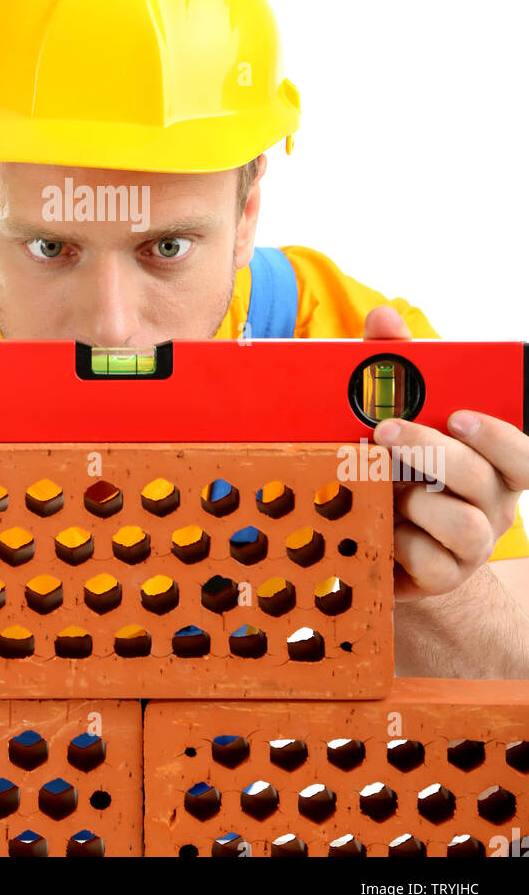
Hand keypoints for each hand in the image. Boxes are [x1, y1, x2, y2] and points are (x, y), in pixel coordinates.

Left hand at [363, 306, 526, 600]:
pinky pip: (429, 561)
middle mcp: (493, 503)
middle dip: (432, 451)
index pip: (524, 452)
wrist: (389, 536)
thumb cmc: (402, 463)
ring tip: (382, 483)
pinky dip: (399, 539)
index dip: (496, 434)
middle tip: (385, 430)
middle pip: (483, 480)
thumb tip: (384, 318)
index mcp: (496, 462)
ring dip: (417, 500)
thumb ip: (396, 367)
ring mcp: (472, 544)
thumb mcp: (398, 412)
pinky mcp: (443, 576)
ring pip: (464, 526)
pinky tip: (381, 523)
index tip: (459, 415)